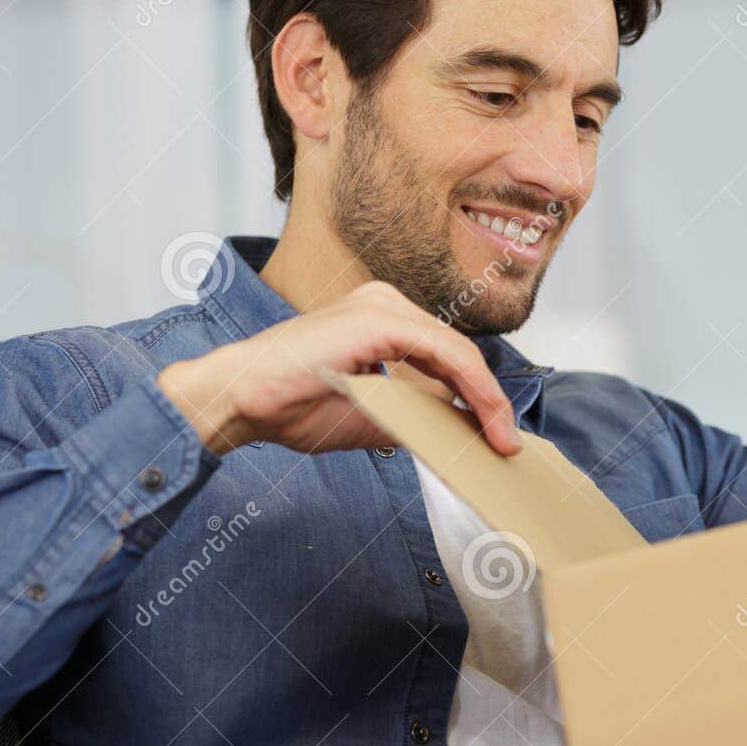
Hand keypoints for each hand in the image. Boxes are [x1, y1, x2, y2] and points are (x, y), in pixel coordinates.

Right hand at [157, 280, 522, 455]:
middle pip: (457, 352)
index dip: (477, 396)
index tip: (497, 437)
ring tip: (501, 439)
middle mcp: (385, 302)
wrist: (240, 400)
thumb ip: (414, 415)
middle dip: (487, 399)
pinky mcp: (382, 320)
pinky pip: (447, 354)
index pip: (445, 355)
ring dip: (487, 398)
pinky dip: (473, 388)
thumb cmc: (290, 406)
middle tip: (506, 443)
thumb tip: (458, 431)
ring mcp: (383, 306)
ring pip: (459, 353)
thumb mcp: (370, 415)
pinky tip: (486, 419)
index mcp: (379, 319)